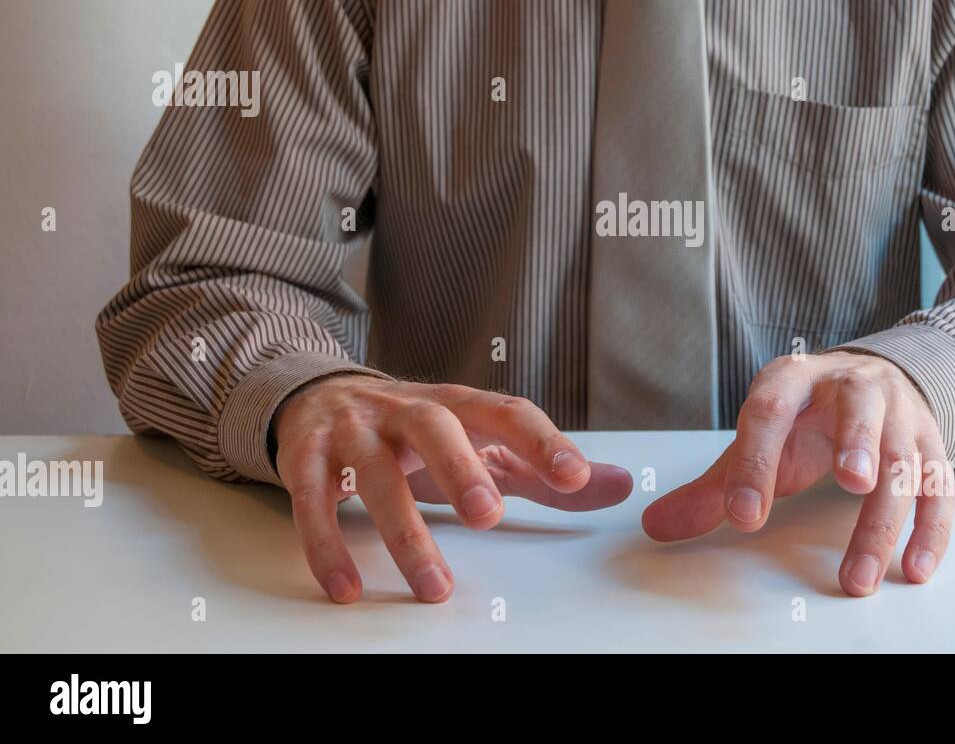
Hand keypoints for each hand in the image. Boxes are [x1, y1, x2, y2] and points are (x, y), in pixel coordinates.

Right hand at [273, 375, 632, 602]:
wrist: (317, 394)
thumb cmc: (414, 431)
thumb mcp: (478, 441)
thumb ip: (542, 467)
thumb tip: (620, 484)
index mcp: (456, 405)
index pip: (506, 411)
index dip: (543, 440)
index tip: (576, 475)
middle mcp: (405, 409)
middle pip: (436, 427)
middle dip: (462, 468)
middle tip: (489, 516)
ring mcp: (353, 430)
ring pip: (375, 474)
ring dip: (404, 532)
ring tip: (435, 587)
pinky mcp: (306, 456)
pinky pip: (312, 499)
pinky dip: (328, 544)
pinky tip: (348, 588)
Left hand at [642, 351, 954, 595]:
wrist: (873, 378)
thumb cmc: (808, 417)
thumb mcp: (763, 438)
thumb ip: (716, 484)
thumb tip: (656, 525)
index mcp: (795, 379)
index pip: (771, 410)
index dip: (757, 459)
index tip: (743, 514)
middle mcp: (854, 387)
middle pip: (860, 411)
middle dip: (857, 445)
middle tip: (849, 485)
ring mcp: (899, 414)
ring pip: (902, 460)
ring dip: (885, 519)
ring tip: (858, 574)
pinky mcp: (931, 445)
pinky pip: (940, 488)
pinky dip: (931, 531)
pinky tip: (913, 570)